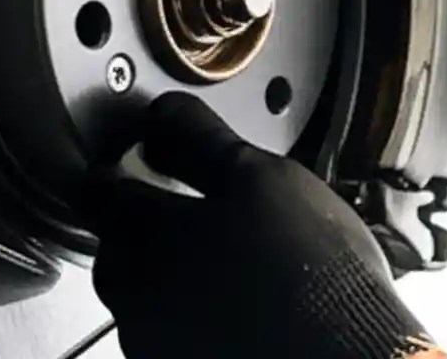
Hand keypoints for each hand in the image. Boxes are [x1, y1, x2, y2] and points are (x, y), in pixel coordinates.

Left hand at [91, 93, 439, 358]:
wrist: (350, 354)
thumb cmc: (307, 272)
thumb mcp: (258, 176)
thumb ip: (199, 139)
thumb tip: (165, 113)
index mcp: (139, 238)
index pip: (97, 188)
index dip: (122, 163)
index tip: (148, 154)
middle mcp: (131, 298)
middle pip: (120, 243)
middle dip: (152, 221)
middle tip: (204, 206)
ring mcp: (154, 343)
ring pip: (148, 291)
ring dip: (177, 270)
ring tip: (236, 257)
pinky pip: (178, 329)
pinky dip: (200, 311)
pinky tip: (246, 300)